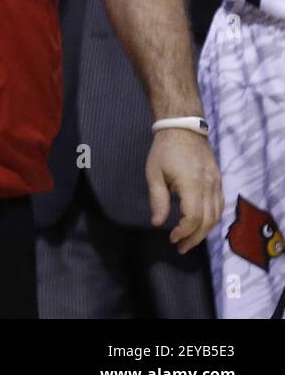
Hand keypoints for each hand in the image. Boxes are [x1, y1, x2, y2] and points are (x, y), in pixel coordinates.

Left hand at [145, 129, 222, 252]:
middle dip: (195, 238)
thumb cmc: (164, 149)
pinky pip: (220, 205)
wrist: (183, 127)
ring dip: (204, 230)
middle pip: (208, 221)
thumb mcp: (154, 173)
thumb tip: (157, 223)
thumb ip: (157, 199)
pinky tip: (200, 222)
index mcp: (192, 184)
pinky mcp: (218, 180)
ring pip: (217, 215)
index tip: (171, 238)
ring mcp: (216, 183)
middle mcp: (209, 186)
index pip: (194, 218)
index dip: (184, 232)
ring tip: (189, 238)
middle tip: (181, 247)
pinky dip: (212, 218)